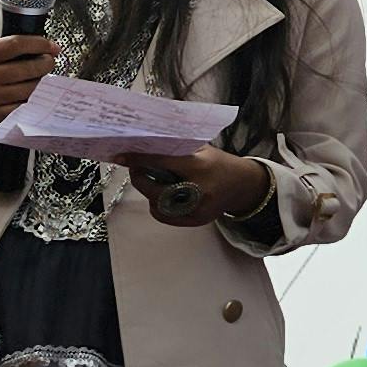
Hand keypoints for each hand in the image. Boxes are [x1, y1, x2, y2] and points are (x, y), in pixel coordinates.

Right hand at [0, 33, 57, 139]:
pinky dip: (32, 101)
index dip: (39, 44)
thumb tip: (41, 49)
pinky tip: (33, 96)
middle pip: (27, 68)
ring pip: (29, 89)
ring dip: (42, 83)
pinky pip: (22, 107)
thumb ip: (5, 51)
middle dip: (45, 64)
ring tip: (41, 79)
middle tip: (49, 62)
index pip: (16, 45)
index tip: (52, 47)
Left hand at [139, 144, 271, 228]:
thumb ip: (176, 149)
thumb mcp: (202, 150)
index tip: (122, 156)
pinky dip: (156, 205)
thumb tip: (144, 146)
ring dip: (148, 191)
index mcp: (200, 167)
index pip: (163, 162)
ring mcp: (197, 208)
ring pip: (157, 204)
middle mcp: (199, 190)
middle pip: (155, 189)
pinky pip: (164, 216)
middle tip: (135, 168)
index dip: (140, 160)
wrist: (243, 186)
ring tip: (151, 180)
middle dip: (140, 178)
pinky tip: (160, 196)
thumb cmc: (219, 163)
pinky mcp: (195, 220)